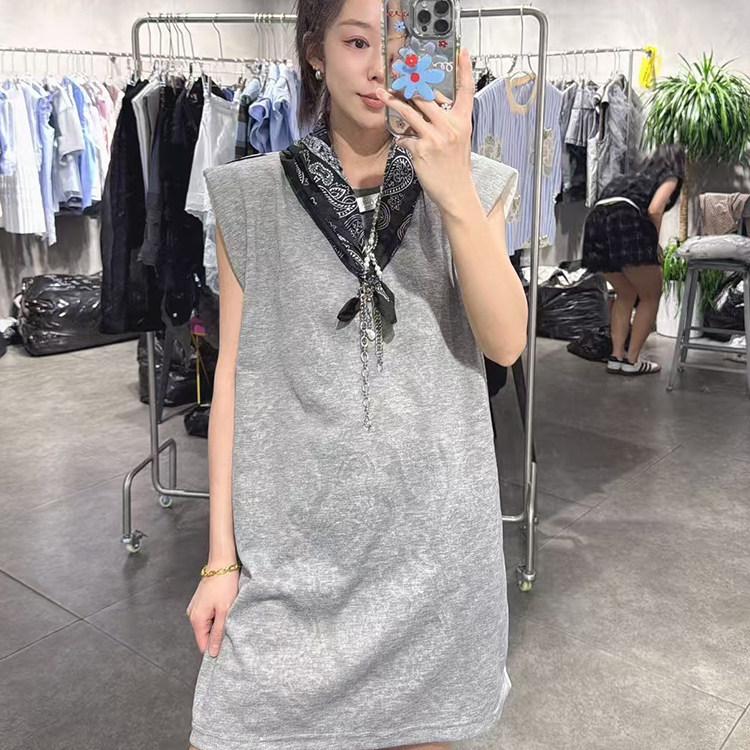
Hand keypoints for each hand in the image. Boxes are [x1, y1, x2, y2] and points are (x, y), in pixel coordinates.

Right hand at [186, 568, 239, 656]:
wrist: (222, 563)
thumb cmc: (224, 585)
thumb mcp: (224, 611)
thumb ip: (218, 633)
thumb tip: (212, 653)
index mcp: (197, 619)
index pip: (202, 644)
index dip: (214, 649)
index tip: (227, 647)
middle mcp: (192, 615)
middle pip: (204, 635)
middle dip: (217, 635)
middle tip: (232, 628)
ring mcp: (195, 607)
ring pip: (206, 625)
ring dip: (217, 625)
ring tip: (228, 616)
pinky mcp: (200, 601)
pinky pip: (207, 616)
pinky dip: (215, 617)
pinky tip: (224, 609)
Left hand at [376, 47, 475, 214]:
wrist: (456, 192)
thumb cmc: (456, 167)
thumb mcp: (460, 140)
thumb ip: (448, 122)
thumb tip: (431, 107)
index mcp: (462, 122)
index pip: (467, 91)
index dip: (466, 70)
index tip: (463, 53)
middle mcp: (449, 127)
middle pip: (427, 97)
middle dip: (410, 86)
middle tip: (398, 77)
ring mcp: (434, 138)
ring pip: (409, 112)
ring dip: (393, 102)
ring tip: (382, 94)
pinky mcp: (421, 150)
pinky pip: (405, 138)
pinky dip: (401, 140)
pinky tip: (403, 143)